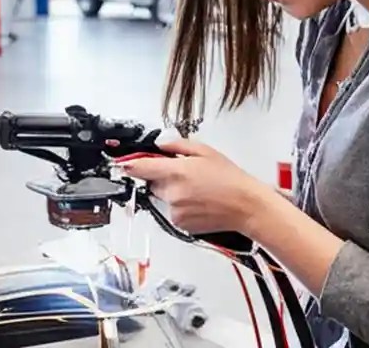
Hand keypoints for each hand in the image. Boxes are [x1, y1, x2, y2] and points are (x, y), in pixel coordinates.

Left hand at [117, 139, 271, 235]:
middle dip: (163, 178)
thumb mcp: (205, 152)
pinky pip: (172, 211)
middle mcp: (172, 193)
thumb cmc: (230, 179)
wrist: (246, 206)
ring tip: (198, 190)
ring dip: (173, 193)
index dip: (129, 164)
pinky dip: (180, 207)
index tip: (122, 163)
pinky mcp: (179, 224)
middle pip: (152, 183)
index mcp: (176, 171)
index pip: (140, 168)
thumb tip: (160, 145)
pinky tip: (199, 202)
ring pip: (162, 198)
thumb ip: (177, 146)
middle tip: (186, 175)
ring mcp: (175, 210)